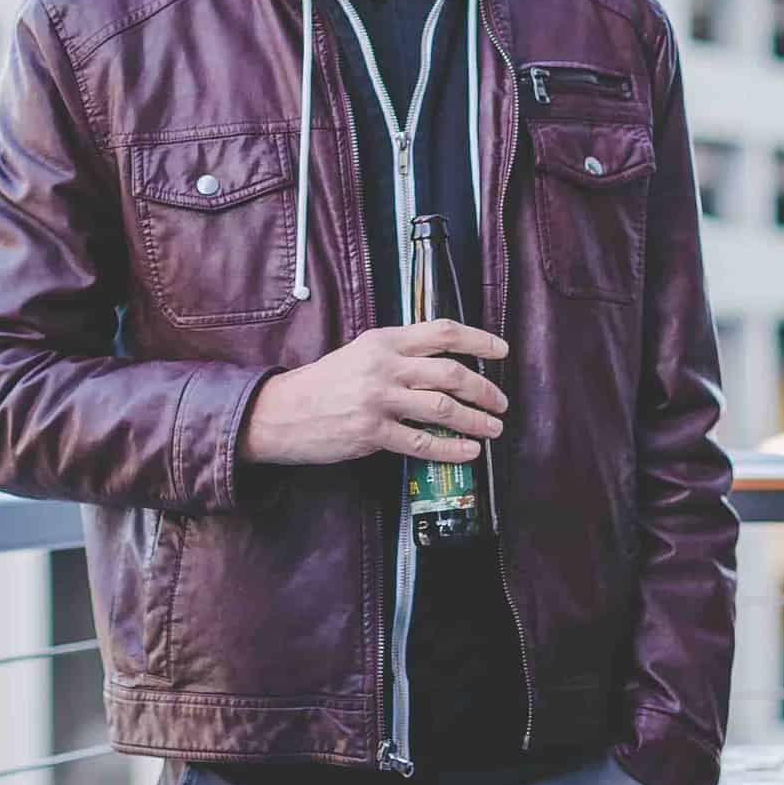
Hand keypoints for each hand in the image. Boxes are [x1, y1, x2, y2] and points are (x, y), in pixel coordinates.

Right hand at [241, 321, 511, 465]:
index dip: (478, 340)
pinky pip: (422, 442)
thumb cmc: (325, 383)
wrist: (282, 412)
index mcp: (383, 340)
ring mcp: (378, 400)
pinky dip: (451, 449)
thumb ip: (399, 352)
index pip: (441, 332)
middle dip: (483, 389)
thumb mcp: (360, 352)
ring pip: (442, 408)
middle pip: (450, 372)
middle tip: (500, 401)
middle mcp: (383, 366)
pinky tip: (468, 453)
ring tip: (492, 428)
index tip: (501, 350)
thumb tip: (445, 363)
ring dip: (475, 420)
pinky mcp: (372, 433)